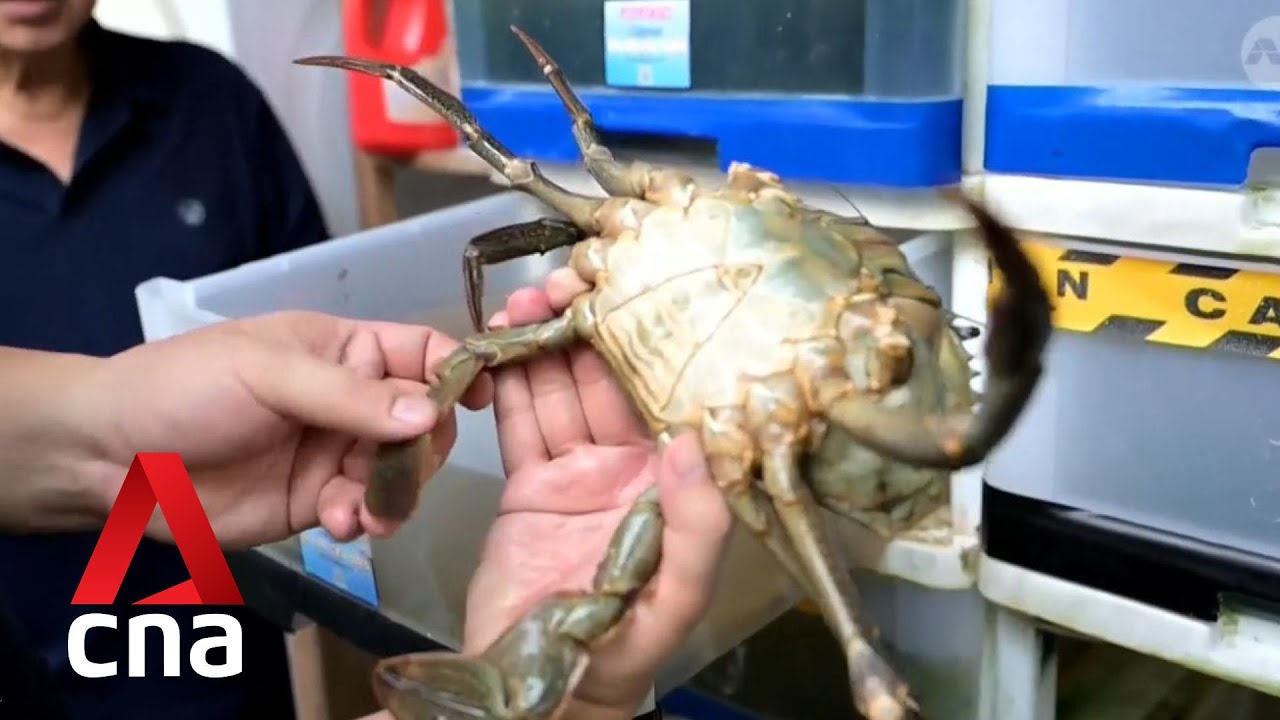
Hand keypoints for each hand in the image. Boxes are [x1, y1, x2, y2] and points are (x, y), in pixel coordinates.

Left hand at [73, 311, 491, 547]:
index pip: (421, 352)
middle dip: (423, 446)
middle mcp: (351, 401)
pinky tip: (340, 523)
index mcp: (343, 349)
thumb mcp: (268, 373)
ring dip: (395, 491)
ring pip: (401, 472)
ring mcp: (335, 454)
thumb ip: (350, 397)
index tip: (484, 396)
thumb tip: (430, 414)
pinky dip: (364, 519)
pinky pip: (365, 511)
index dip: (458, 369)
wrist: (109, 457)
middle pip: (424, 420)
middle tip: (403, 465)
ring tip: (362, 508)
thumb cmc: (185, 388)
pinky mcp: (315, 504)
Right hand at [462, 280, 731, 719]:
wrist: (547, 687)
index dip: (639, 342)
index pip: (657, 394)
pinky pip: (521, 422)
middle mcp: (627, 463)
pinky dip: (508, 384)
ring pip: (559, 390)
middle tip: (556, 286)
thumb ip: (698, 522)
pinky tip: (498, 349)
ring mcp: (577, 470)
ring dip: (542, 345)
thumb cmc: (625, 648)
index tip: (616, 297)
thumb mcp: (678, 593)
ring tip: (520, 305)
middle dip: (583, 328)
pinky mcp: (531, 483)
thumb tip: (692, 439)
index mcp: (669, 479)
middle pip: (604, 378)